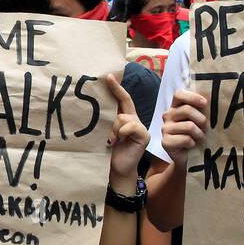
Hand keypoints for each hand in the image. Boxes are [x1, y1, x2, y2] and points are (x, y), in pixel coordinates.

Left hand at [105, 73, 148, 187]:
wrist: (119, 168)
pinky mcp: (144, 135)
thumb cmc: (111, 150)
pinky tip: (119, 141)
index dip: (116, 87)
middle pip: (124, 104)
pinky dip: (122, 133)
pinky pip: (130, 126)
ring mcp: (141, 127)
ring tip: (112, 140)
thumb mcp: (107, 132)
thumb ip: (107, 119)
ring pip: (123, 117)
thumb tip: (99, 106)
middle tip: (108, 124)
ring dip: (114, 128)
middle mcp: (134, 119)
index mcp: (126, 117)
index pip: (123, 98)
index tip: (108, 76)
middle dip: (115, 106)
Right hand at [160, 88, 208, 164]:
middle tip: (206, 128)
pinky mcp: (166, 142)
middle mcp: (168, 115)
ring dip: (199, 134)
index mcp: (176, 107)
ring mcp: (165, 129)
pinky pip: (185, 139)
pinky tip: (191, 145)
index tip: (205, 103)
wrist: (190, 157)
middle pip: (187, 110)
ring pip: (189, 126)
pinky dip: (193, 143)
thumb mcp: (200, 120)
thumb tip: (216, 103)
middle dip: (202, 119)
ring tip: (200, 138)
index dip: (192, 97)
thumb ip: (202, 110)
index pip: (179, 94)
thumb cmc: (197, 136)